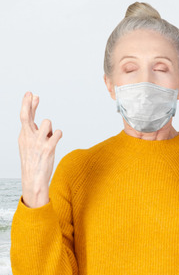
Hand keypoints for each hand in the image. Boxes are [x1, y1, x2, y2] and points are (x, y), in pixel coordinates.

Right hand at [18, 92, 62, 207]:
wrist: (33, 179)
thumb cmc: (34, 162)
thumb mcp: (29, 146)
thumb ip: (34, 133)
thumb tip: (39, 122)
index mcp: (24, 136)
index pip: (24, 117)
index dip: (28, 104)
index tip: (31, 94)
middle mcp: (28, 138)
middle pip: (27, 116)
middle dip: (29, 104)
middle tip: (33, 94)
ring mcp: (37, 143)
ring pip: (47, 122)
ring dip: (51, 127)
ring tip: (49, 137)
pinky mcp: (47, 149)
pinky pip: (57, 133)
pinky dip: (58, 134)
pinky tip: (56, 139)